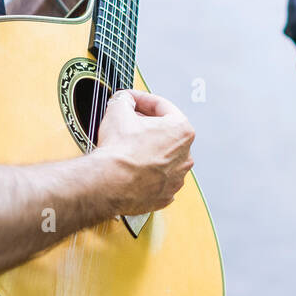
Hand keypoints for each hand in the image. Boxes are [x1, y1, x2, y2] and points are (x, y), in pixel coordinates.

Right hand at [94, 89, 195, 213]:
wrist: (110, 183)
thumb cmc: (120, 150)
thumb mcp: (118, 110)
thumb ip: (124, 100)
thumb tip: (124, 99)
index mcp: (181, 130)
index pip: (162, 107)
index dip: (141, 99)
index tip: (130, 99)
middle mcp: (185, 155)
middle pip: (164, 132)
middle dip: (145, 125)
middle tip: (127, 121)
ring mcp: (176, 178)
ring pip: (161, 157)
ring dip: (147, 150)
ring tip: (127, 146)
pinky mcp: (165, 196)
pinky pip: (156, 178)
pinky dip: (145, 172)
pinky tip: (131, 168)